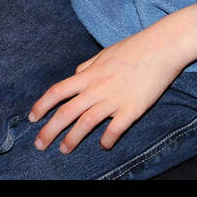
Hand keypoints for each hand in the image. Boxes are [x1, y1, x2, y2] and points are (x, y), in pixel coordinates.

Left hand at [28, 23, 187, 154]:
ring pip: (86, 123)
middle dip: (49, 130)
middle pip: (66, 112)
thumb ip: (89, 66)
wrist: (163, 46)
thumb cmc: (135, 47)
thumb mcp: (105, 53)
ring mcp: (115, 99)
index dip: (42, 105)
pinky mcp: (133, 108)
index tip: (32, 118)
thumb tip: (76, 73)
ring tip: (64, 150)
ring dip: (72, 139)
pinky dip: (107, 140)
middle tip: (39, 144)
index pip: (58, 91)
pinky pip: (115, 129)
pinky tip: (104, 145)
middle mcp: (98, 88)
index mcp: (89, 74)